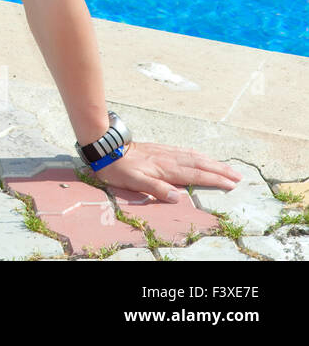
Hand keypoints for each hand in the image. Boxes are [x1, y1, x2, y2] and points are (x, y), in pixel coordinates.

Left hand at [89, 140, 242, 202]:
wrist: (106, 148)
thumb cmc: (118, 168)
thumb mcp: (133, 182)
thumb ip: (155, 188)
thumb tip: (178, 197)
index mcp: (166, 169)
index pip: (196, 175)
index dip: (215, 180)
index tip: (231, 184)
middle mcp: (170, 159)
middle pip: (200, 164)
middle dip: (221, 170)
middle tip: (239, 177)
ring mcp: (166, 152)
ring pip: (195, 156)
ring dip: (213, 162)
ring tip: (227, 167)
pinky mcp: (160, 149)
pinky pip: (185, 151)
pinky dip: (198, 155)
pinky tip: (202, 156)